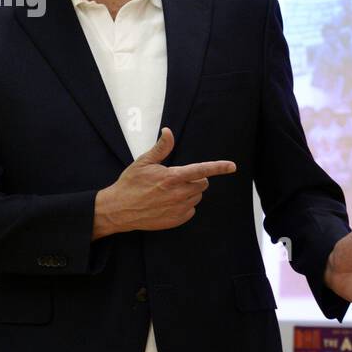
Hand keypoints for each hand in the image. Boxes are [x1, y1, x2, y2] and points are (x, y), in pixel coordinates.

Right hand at [93, 128, 234, 238]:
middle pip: (202, 184)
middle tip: (176, 179)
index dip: (218, 167)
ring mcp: (178, 208)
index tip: (232, 166)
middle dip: (195, 179)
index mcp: (172, 177)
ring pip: (197, 197)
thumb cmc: (130, 184)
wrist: (119, 209)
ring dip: (190, 193)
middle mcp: (178, 194)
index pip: (201, 170)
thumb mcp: (143, 162)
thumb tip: (168, 131)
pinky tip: (168, 203)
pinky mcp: (177, 220)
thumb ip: (161, 148)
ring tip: (170, 191)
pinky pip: (191, 210)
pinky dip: (184, 206)